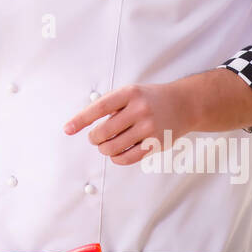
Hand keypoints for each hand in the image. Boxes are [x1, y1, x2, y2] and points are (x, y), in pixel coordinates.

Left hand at [62, 81, 199, 165]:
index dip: (80, 120)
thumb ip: (109, 105)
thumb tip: (82, 123)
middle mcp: (139, 110)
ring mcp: (149, 128)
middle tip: (94, 138)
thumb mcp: (130, 92)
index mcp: (130, 93)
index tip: (68, 129)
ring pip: (113, 148)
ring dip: (104, 149)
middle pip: (104, 132)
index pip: (99, 108)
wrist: (184, 104)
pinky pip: (127, 158)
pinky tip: (115, 154)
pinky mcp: (155, 144)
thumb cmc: (149, 98)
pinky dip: (116, 158)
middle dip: (94, 138)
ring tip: (105, 145)